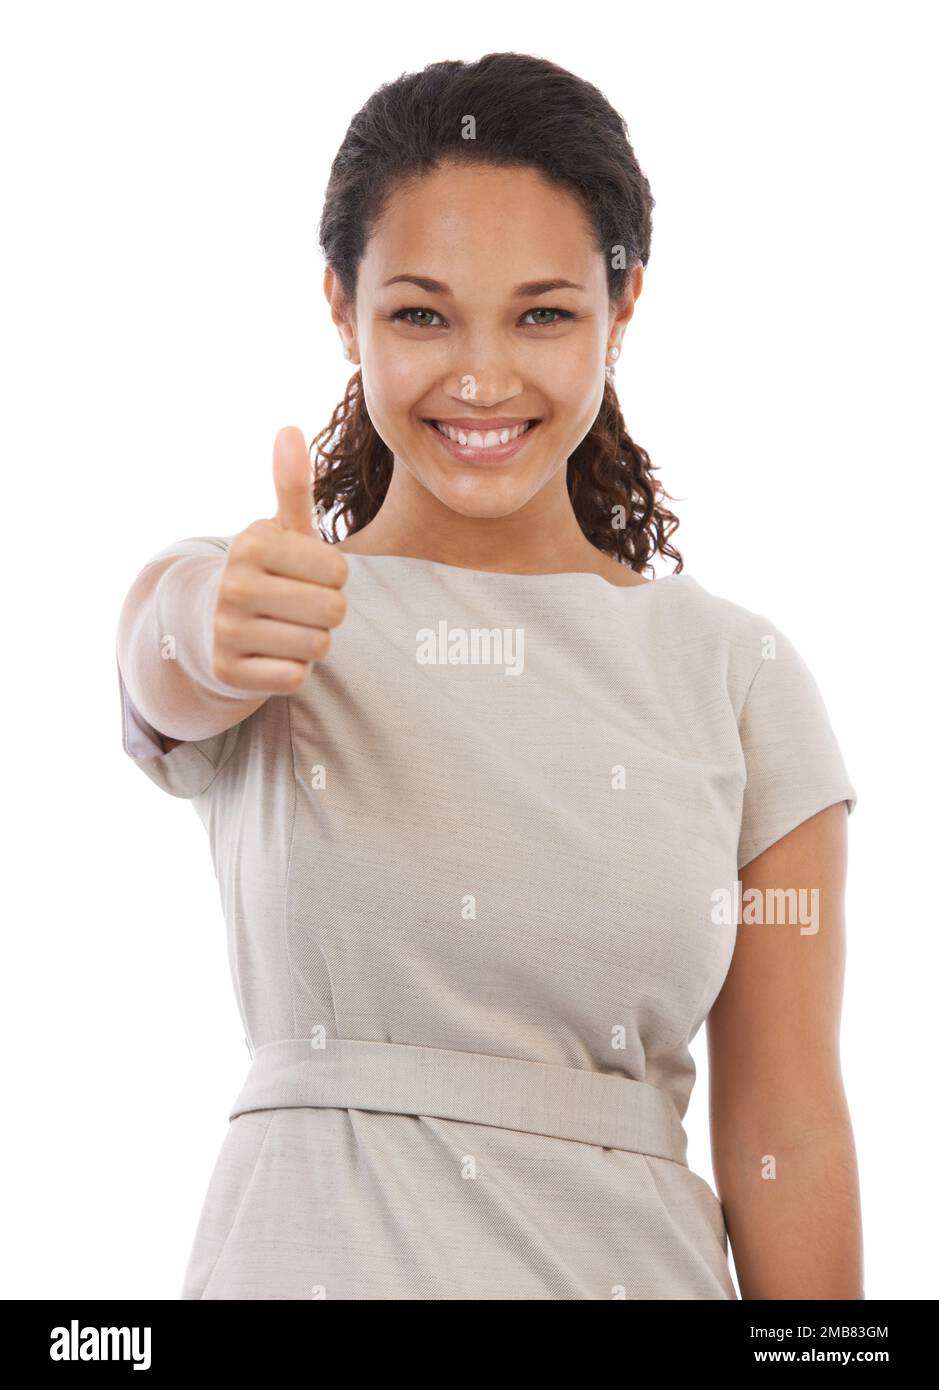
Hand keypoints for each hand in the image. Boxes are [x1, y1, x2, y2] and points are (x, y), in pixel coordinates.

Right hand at [210, 426, 348, 693]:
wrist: (207, 624)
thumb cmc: (266, 573)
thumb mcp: (281, 530)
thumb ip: (292, 485)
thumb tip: (288, 429)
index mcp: (252, 543)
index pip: (339, 571)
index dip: (334, 578)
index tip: (307, 575)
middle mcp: (234, 585)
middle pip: (333, 611)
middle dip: (326, 611)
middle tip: (299, 605)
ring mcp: (227, 631)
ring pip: (317, 646)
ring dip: (311, 642)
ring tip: (286, 628)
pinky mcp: (228, 672)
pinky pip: (293, 677)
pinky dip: (292, 670)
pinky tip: (271, 654)